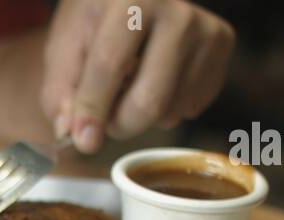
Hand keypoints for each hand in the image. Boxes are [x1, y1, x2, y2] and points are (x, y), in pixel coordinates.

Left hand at [41, 0, 234, 152]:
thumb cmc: (95, 22)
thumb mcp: (65, 47)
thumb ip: (61, 91)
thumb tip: (75, 134)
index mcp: (131, 1)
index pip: (110, 66)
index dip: (93, 110)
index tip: (83, 142)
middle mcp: (177, 12)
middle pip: (150, 100)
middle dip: (119, 124)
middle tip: (103, 118)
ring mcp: (206, 30)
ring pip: (170, 111)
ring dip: (140, 117)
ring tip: (128, 89)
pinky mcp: (222, 47)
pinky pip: (190, 107)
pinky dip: (164, 110)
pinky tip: (153, 82)